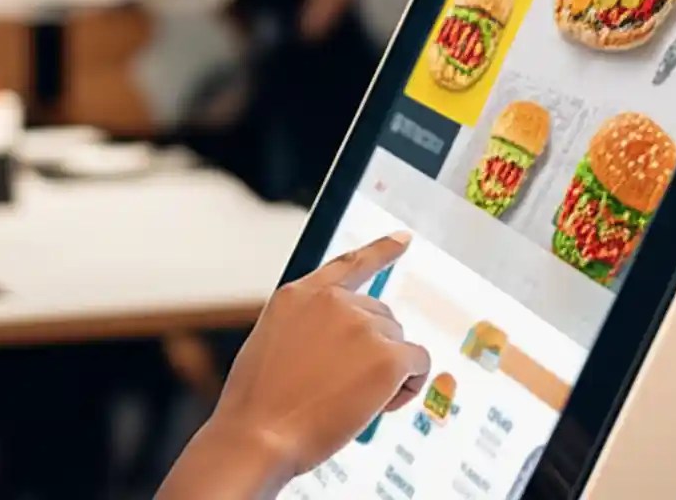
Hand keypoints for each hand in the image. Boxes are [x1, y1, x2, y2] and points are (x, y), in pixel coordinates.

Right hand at [158, 234, 429, 497]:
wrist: (257, 436)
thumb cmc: (258, 405)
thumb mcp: (271, 345)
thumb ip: (309, 328)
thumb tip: (346, 343)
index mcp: (299, 294)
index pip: (350, 263)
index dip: (382, 250)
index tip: (405, 239)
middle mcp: (333, 300)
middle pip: (381, 316)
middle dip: (373, 351)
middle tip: (342, 390)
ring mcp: (362, 325)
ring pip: (399, 343)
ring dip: (386, 374)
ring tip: (348, 402)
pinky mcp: (388, 355)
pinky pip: (418, 364)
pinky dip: (408, 387)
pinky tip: (380, 405)